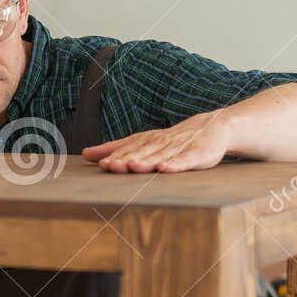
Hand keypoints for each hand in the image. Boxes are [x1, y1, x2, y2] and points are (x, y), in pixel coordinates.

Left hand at [81, 110, 231, 172]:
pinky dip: (176, 164)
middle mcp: (161, 143)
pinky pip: (185, 160)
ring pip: (160, 156)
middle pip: (141, 152)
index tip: (101, 163)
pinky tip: (166, 169)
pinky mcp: (198, 154)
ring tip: (133, 166)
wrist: (212, 127)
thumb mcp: (142, 142)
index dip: (115, 156)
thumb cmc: (172, 139)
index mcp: (147, 141)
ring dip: (147, 161)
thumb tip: (84, 154)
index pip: (128, 148)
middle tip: (110, 165)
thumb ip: (115, 148)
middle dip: (126, 159)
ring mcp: (180, 148)